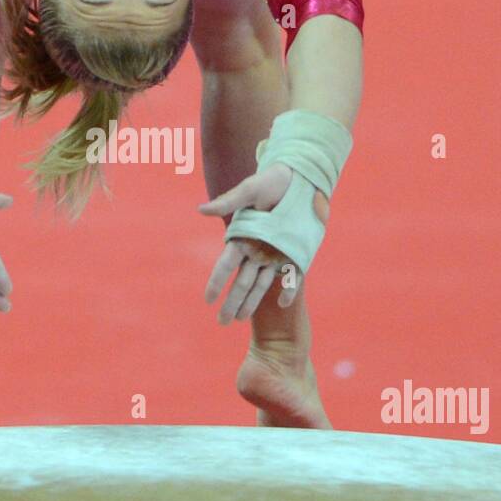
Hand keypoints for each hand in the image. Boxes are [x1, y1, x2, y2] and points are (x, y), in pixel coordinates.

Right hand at [198, 164, 329, 323]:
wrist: (300, 179)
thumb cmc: (271, 181)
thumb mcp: (250, 190)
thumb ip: (228, 202)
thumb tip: (200, 210)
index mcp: (242, 237)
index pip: (225, 265)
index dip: (217, 282)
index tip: (208, 299)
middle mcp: (257, 251)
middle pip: (241, 282)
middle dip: (231, 302)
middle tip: (222, 322)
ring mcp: (276, 255)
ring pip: (261, 284)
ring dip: (251, 302)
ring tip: (239, 319)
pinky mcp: (296, 255)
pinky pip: (291, 278)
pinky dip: (289, 291)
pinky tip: (284, 305)